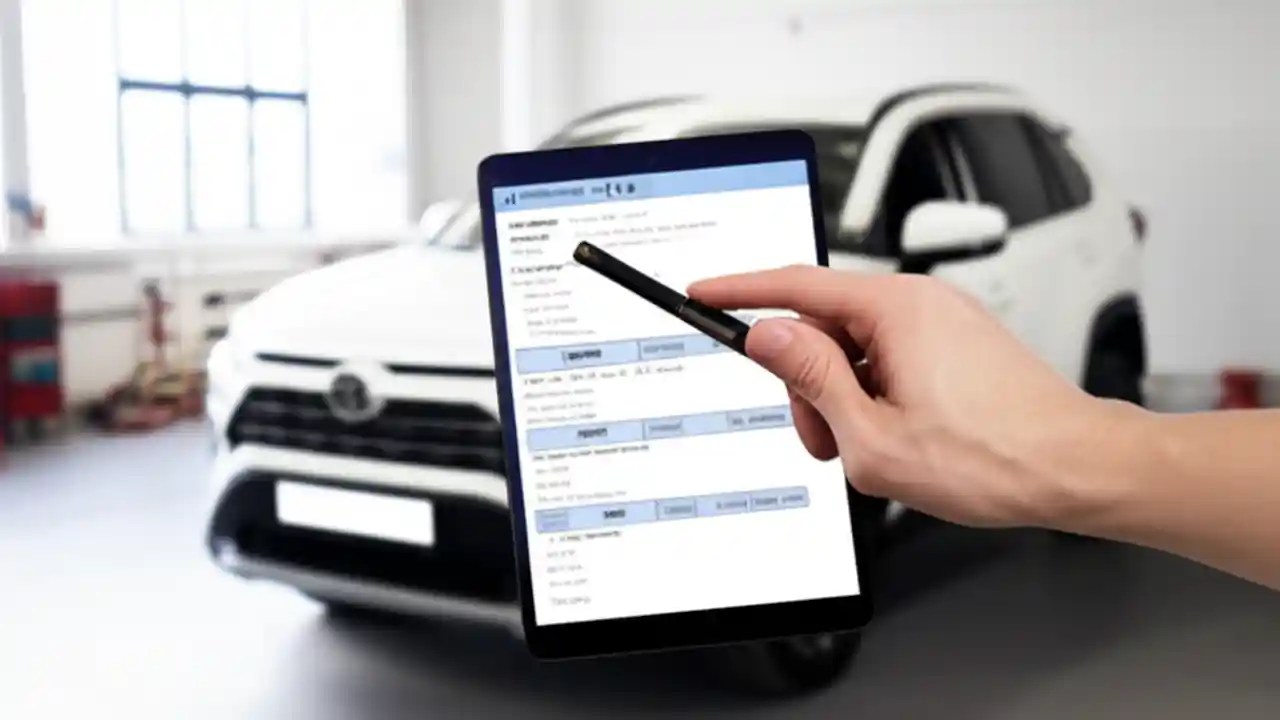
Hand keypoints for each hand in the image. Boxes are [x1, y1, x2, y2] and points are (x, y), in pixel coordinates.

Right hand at [689, 267, 1128, 528]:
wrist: (1075, 469)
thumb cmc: (994, 457)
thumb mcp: (873, 434)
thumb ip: (810, 378)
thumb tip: (768, 335)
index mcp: (895, 309)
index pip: (794, 286)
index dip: (740, 292)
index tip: (705, 294)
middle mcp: (920, 302)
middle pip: (823, 327)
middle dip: (808, 386)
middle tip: (823, 440)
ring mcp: (941, 321)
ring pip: (854, 349)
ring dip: (843, 400)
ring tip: (871, 451)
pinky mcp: (954, 343)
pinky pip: (888, 357)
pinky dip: (873, 396)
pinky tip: (894, 438)